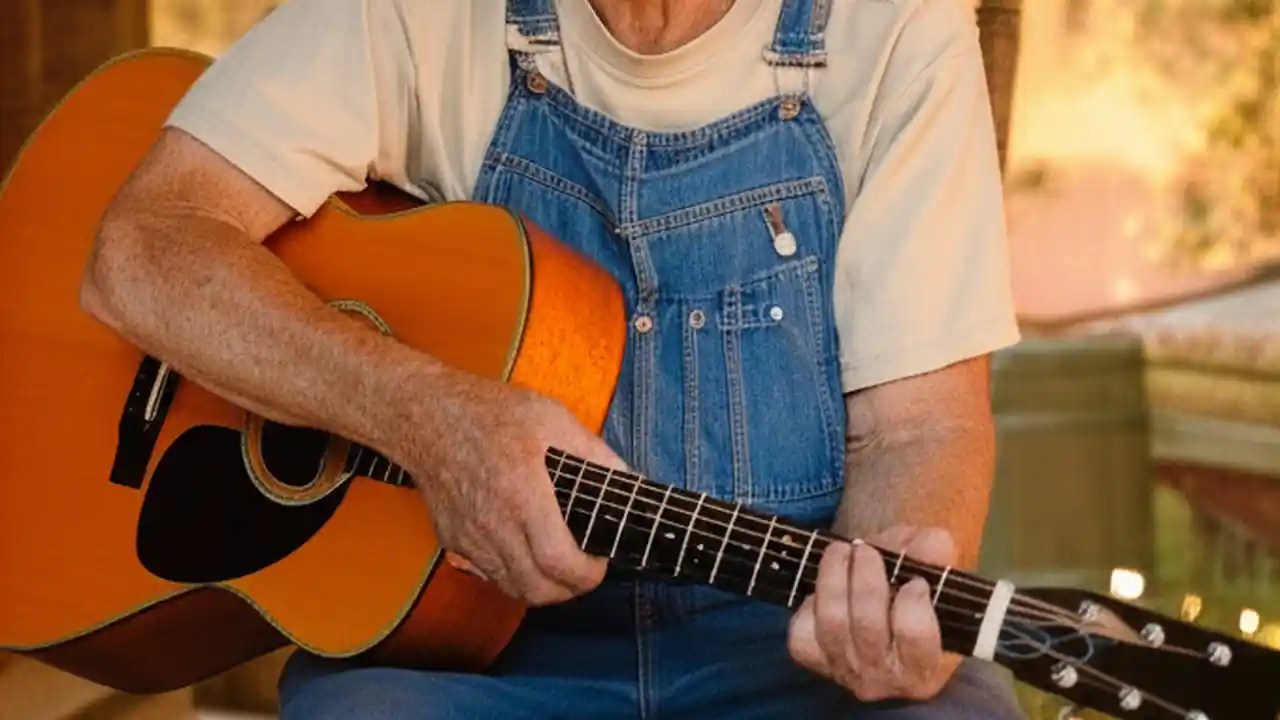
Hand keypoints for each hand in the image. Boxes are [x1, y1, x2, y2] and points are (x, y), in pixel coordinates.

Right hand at [402, 369, 626, 605]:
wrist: (429, 416)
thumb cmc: (491, 413)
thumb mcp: (553, 418)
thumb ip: (594, 453)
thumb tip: (627, 481)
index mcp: (522, 492)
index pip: (557, 560)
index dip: (587, 574)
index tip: (600, 560)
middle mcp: (492, 523)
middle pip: (537, 589)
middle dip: (571, 590)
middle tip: (586, 568)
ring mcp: (469, 537)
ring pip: (513, 589)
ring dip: (544, 588)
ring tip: (561, 565)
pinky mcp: (454, 542)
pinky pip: (490, 577)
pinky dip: (516, 578)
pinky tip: (529, 556)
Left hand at [787, 525, 961, 701]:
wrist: (880, 626)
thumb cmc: (911, 598)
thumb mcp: (930, 575)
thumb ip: (933, 556)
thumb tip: (933, 541)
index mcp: (923, 665)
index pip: (915, 636)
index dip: (913, 604)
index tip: (916, 580)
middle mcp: (883, 676)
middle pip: (868, 626)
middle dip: (865, 581)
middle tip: (865, 549)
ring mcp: (844, 669)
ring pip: (832, 624)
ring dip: (833, 579)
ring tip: (840, 550)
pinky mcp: (813, 658)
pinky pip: (803, 632)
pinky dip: (810, 604)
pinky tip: (824, 587)